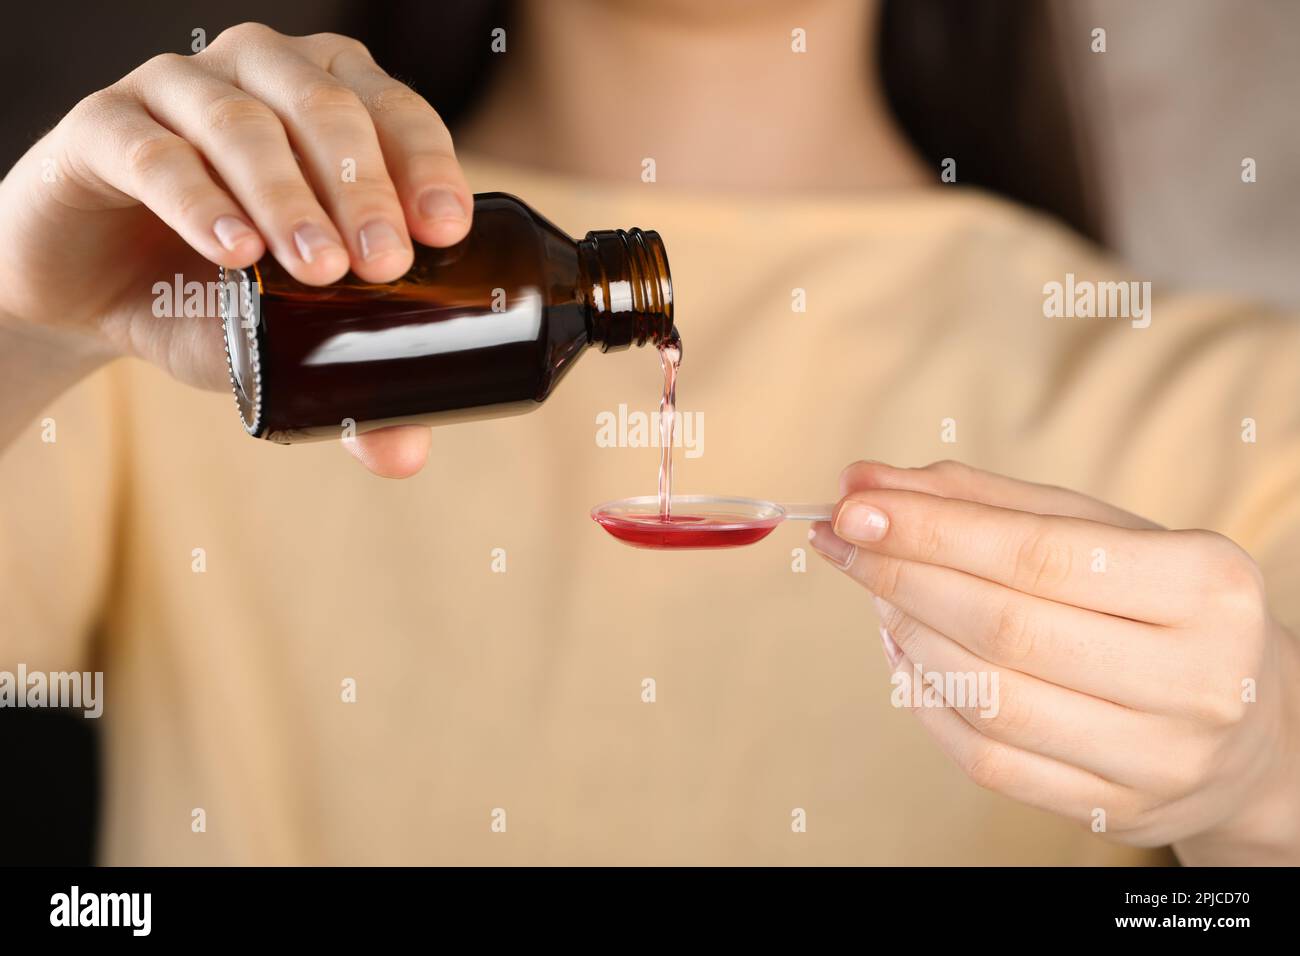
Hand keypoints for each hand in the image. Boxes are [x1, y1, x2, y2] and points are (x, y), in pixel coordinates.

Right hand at [0, 23, 470, 475]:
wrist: (90, 295)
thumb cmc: (210, 294)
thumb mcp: (287, 338)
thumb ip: (351, 384)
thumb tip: (407, 453)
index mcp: (327, 101)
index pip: (391, 109)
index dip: (424, 160)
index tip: (444, 231)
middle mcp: (258, 76)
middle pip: (323, 106)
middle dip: (363, 186)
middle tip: (385, 263)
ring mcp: (177, 91)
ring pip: (243, 121)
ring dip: (288, 196)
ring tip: (319, 269)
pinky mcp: (101, 126)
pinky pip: (152, 151)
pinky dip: (198, 199)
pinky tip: (233, 252)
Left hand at [809, 460, 1299, 863]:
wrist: (1247, 720)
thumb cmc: (1154, 603)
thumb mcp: (1094, 531)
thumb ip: (981, 502)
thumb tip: (864, 484)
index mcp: (1206, 585)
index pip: (1038, 554)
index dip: (932, 531)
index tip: (853, 507)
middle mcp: (1196, 678)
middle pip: (1005, 627)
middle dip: (903, 575)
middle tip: (843, 541)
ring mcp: (1159, 757)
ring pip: (988, 697)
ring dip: (908, 636)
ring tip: (879, 592)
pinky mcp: (1115, 810)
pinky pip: (987, 759)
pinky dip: (927, 701)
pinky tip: (906, 655)